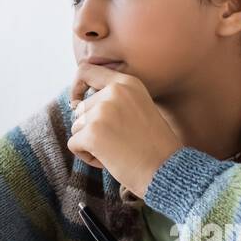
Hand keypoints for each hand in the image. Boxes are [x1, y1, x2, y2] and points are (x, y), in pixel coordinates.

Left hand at [66, 62, 182, 198]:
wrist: (167, 170)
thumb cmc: (153, 146)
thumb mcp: (138, 109)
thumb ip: (113, 99)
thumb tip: (75, 103)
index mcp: (127, 83)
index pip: (85, 71)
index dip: (76, 87)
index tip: (75, 103)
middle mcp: (114, 92)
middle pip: (80, 109)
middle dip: (91, 128)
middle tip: (118, 142)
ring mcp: (102, 111)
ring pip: (76, 127)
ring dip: (89, 143)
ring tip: (117, 151)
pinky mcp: (92, 133)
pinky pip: (73, 144)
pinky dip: (86, 156)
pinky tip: (109, 161)